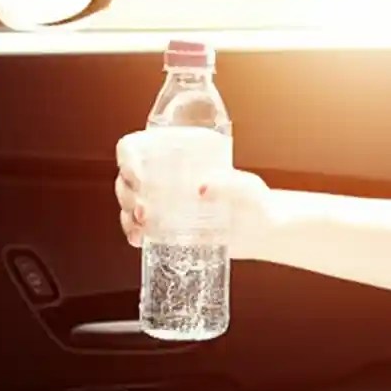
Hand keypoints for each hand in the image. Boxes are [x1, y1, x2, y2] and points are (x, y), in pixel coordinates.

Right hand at [115, 130, 270, 255]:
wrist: (263, 231)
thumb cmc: (255, 200)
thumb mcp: (246, 187)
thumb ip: (229, 184)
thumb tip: (202, 188)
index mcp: (180, 160)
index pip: (138, 150)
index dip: (127, 159)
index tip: (135, 174)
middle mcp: (167, 181)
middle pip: (127, 181)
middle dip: (127, 194)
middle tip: (142, 208)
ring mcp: (165, 206)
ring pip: (129, 206)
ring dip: (127, 216)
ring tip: (141, 228)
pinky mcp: (168, 230)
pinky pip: (141, 230)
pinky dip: (134, 234)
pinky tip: (139, 239)